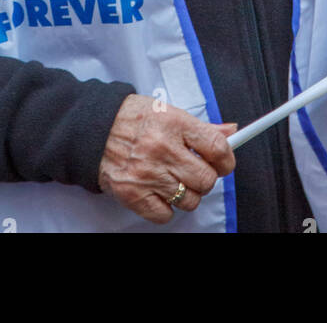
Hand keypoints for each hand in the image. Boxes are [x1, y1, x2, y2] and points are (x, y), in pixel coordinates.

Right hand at [98, 93, 236, 223]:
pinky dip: (166, 207)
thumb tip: (231, 132)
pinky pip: (165, 215)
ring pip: (189, 200)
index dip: (226, 160)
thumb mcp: (169, 112)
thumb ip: (202, 127)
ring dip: (186, 194)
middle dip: (204, 178)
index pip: (216, 148)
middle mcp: (161, 148)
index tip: (223, 163)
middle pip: (206, 180)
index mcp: (173, 123)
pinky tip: (159, 191)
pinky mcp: (133, 194)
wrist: (95, 129)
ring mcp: (147, 173)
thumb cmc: (135, 119)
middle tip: (193, 171)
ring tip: (174, 180)